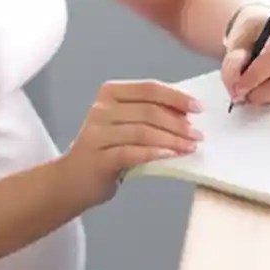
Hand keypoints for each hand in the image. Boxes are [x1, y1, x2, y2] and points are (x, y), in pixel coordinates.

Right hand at [57, 80, 202, 209]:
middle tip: (197, 134)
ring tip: (190, 147)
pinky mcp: (98, 158)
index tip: (197, 108)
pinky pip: (131, 153)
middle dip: (178, 123)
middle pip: (148, 111)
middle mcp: (100, 109)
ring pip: (143, 132)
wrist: (71, 181)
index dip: (176, 97)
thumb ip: (149, 114)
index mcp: (110, 93)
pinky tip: (170, 155)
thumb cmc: (106, 150)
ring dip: (172, 140)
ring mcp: (97, 133)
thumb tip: (187, 114)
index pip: (149, 89)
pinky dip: (154, 153)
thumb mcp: (125, 124)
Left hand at [222, 7, 269, 106]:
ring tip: (253, 90)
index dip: (254, 78)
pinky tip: (267, 88)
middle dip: (262, 94)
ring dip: (269, 97)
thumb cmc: (252, 36)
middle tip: (244, 96)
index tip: (237, 90)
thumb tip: (235, 85)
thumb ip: (233, 62)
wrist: (265, 33)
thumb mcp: (237, 42)